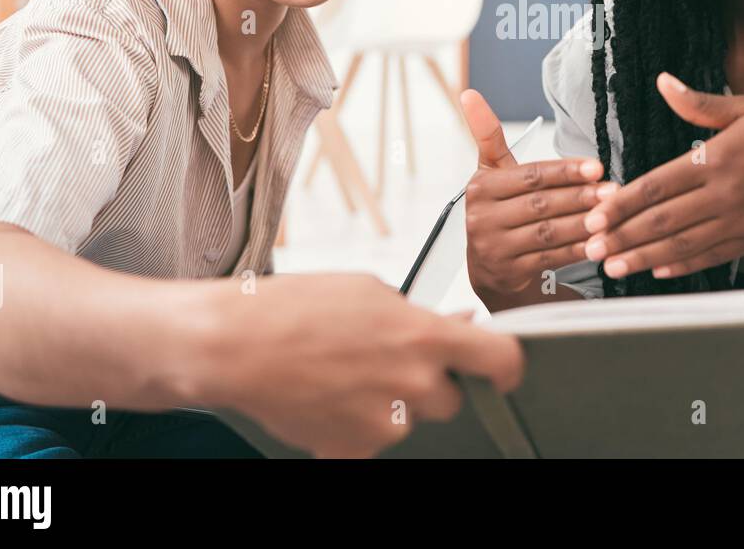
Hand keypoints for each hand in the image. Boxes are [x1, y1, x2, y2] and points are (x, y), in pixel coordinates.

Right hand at [196, 273, 524, 457]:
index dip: (507, 365)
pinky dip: (358, 424)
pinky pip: (373, 441)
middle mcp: (413, 385)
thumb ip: (422, 315)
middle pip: (451, 397)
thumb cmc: (298, 308)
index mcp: (423, 337)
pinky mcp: (353, 451)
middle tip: (389, 359)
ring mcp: (384, 424)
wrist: (236, 346)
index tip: (502, 369)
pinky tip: (332, 396)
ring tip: (347, 372)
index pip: (501, 360)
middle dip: (429, 381)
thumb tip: (461, 323)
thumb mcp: (372, 291)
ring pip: (410, 420)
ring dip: (391, 402)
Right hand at [459, 88, 616, 303]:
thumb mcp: (492, 174)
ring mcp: (493, 247)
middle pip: (541, 204)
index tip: (597, 168)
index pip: (530, 176)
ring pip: (547, 232)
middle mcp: (481, 217)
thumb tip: (469, 93)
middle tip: (614, 191)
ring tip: (612, 215)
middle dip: (580, 197)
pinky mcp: (507, 272)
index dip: (565, 171)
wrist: (489, 267)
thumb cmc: (500, 210)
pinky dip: (577, 250)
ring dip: (583, 224)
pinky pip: (549, 258)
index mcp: (481, 187)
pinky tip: (600, 243)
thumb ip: (488, 136)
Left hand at [581, 72, 743, 279]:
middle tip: (591, 249)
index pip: (658, 185)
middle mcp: (726, 194)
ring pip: (684, 245)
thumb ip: (700, 104)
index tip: (595, 214)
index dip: (623, 203)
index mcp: (718, 158)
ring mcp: (743, 221)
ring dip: (645, 258)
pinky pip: (714, 255)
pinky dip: (685, 265)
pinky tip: (660, 272)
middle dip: (624, 236)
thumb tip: (662, 82)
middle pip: (663, 220)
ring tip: (614, 267)